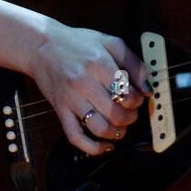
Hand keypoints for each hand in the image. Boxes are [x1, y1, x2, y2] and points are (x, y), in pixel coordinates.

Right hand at [28, 23, 151, 155]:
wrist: (42, 46)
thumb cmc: (78, 43)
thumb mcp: (110, 43)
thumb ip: (134, 63)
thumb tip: (148, 87)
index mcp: (99, 65)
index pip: (127, 93)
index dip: (138, 100)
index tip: (138, 98)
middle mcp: (84, 83)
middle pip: (116, 113)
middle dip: (131, 118)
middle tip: (132, 113)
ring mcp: (71, 99)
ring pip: (99, 128)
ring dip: (117, 133)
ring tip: (121, 127)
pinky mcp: (60, 110)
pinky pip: (75, 137)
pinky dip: (93, 147)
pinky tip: (105, 146)